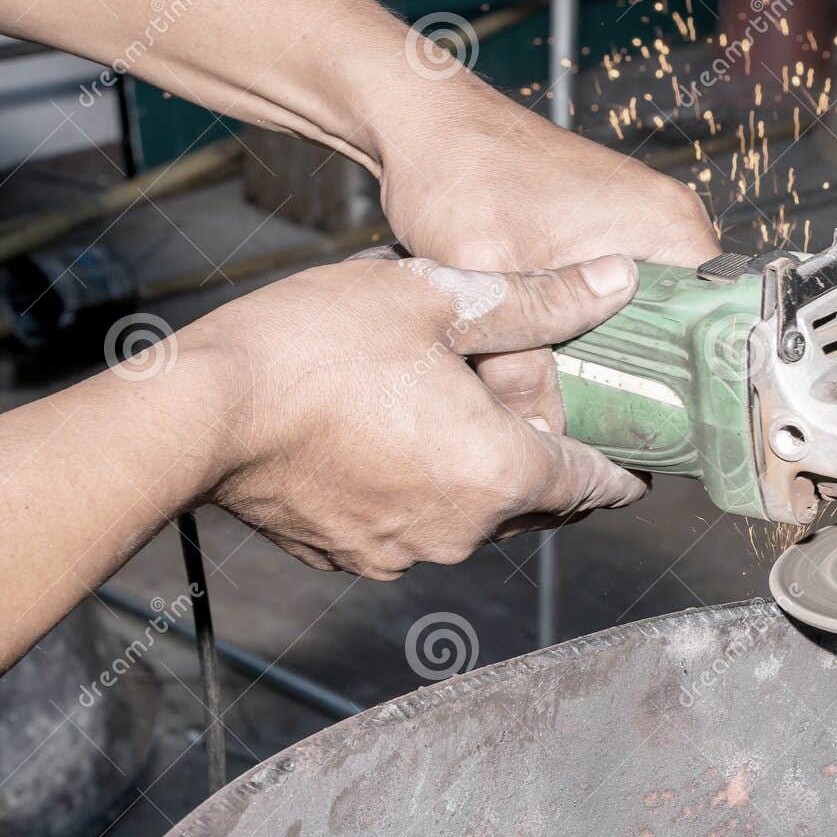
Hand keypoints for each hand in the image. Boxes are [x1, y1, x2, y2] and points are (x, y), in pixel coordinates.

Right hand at [186, 253, 649, 579]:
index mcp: (500, 473)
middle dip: (547, 458)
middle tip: (548, 408)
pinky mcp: (355, 555)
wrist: (198, 416)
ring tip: (459, 410)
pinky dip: (422, 488)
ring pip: (473, 513)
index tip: (639, 448)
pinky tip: (394, 436)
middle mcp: (464, 531)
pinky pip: (414, 524)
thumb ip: (539, 300)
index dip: (625, 463)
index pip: (596, 484)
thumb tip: (617, 280)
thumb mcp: (437, 300)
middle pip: (536, 500)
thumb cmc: (315, 348)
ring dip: (479, 472)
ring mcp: (405, 552)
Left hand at [374, 80, 721, 427]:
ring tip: (583, 418)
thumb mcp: (487, 271)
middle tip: (614, 438)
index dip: (699, 386)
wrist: (420, 122)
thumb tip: (537, 435)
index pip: (721, 324)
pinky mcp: (592, 249)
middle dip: (644, 388)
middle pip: (680, 337)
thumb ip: (515, 358)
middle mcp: (660, 232)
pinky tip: (553, 381)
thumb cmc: (461, 165)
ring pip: (638, 331)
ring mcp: (627, 240)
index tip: (667, 433)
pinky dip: (581, 348)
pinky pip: (605, 315)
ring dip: (607, 371)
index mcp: (667, 227)